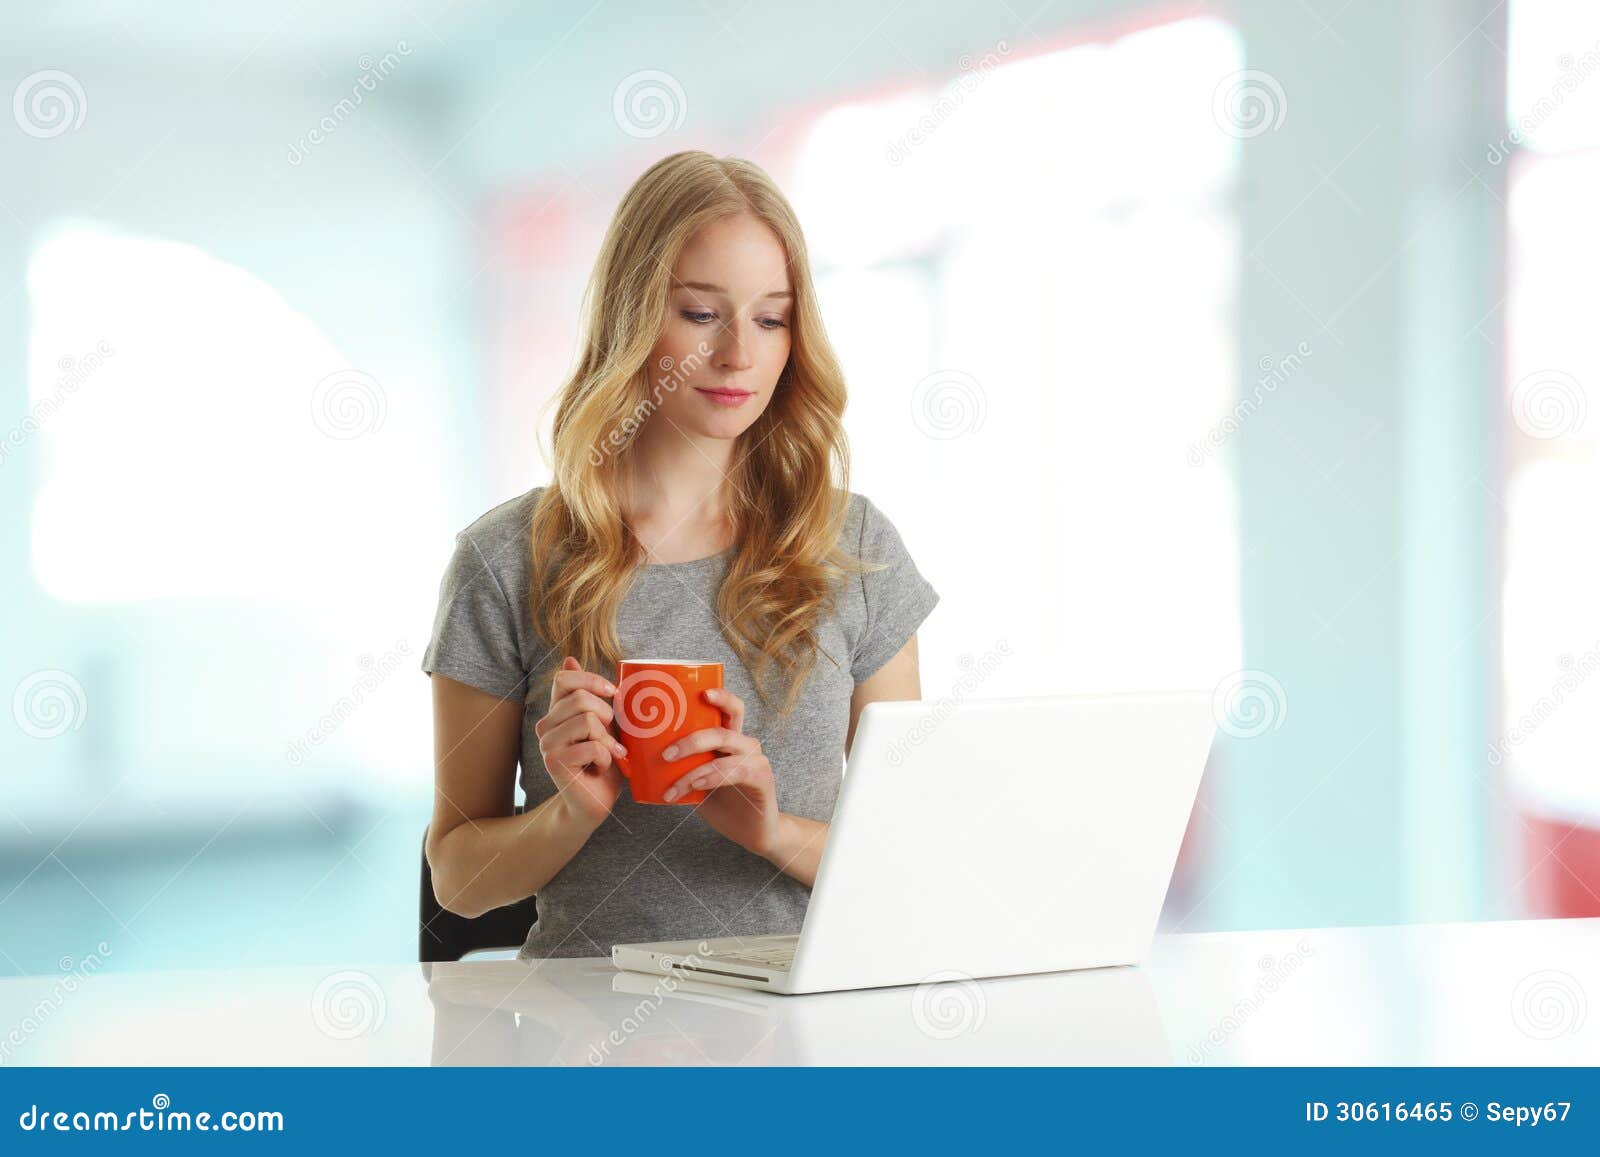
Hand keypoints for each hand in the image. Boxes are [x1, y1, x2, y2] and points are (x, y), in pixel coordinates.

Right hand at [535, 656, 627, 826]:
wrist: (594, 803)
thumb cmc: (602, 763)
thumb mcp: (602, 724)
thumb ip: (589, 696)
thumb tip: (569, 659)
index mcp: (556, 712)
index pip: (564, 679)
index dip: (592, 681)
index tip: (612, 694)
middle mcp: (546, 725)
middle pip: (581, 699)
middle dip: (607, 717)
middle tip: (612, 738)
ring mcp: (547, 744)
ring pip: (588, 721)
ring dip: (607, 740)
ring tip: (608, 755)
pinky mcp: (554, 763)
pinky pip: (592, 746)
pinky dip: (606, 758)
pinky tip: (601, 768)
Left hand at [661, 687, 781, 856]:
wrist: (751, 831)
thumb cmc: (720, 800)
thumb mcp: (694, 780)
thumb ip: (677, 766)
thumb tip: (632, 757)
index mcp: (731, 738)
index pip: (731, 708)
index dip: (721, 696)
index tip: (702, 693)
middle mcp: (746, 744)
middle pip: (723, 729)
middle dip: (691, 739)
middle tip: (665, 754)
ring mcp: (756, 760)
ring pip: (726, 750)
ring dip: (694, 768)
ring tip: (673, 785)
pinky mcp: (762, 779)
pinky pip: (735, 772)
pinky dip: (711, 778)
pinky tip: (695, 789)